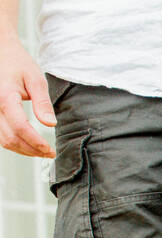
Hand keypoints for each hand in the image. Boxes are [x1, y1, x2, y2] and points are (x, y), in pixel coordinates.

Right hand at [0, 32, 54, 157]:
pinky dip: (14, 143)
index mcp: (4, 96)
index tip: (50, 149)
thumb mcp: (36, 79)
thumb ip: (43, 102)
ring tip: (41, 151)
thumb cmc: (18, 63)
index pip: (20, 127)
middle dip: (31, 150)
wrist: (1, 52)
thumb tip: (50, 124)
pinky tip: (28, 144)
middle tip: (49, 153)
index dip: (35, 142)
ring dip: (22, 150)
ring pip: (3, 140)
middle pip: (10, 138)